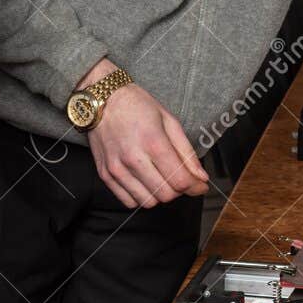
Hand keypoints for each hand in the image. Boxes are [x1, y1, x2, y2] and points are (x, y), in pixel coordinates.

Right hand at [78, 59, 208, 207]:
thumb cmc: (136, 106)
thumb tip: (200, 177)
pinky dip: (140, 196)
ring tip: (159, 177)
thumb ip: (186, 151)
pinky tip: (143, 181)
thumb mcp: (169, 121)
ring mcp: (117, 169)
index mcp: (153, 142)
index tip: (199, 185)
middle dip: (178, 190)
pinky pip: (128, 201)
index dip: (195, 187)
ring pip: (147, 202)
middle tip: (178, 178)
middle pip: (166, 195)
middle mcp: (133, 159)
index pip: (180, 181)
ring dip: (159, 194)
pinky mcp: (105, 174)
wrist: (101, 100)